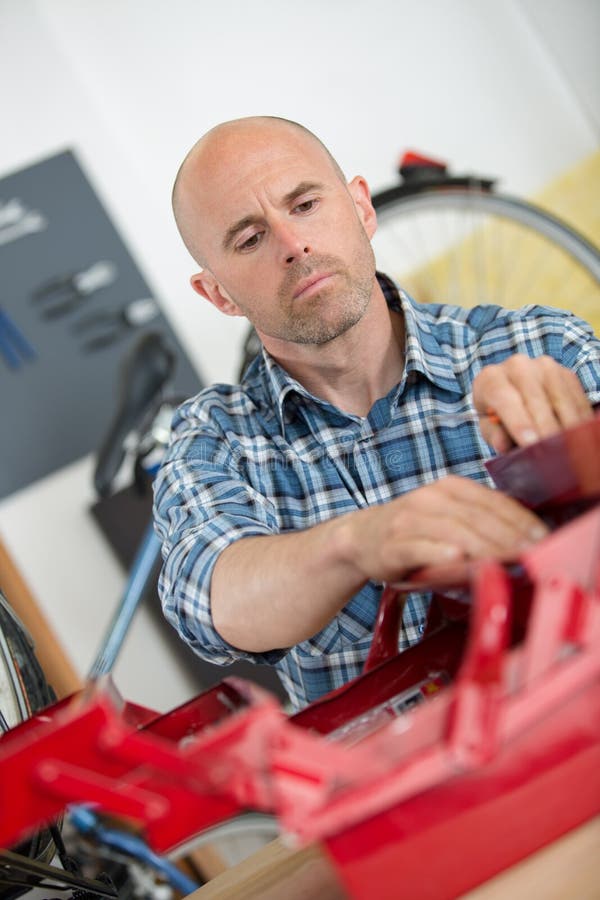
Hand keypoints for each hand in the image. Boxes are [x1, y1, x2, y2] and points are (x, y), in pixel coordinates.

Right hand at [347, 475, 547, 583]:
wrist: (360, 538)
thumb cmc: (412, 531)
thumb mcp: (446, 515)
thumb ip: (478, 521)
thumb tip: (524, 538)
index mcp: (448, 487)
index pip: (492, 500)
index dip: (519, 519)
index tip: (542, 537)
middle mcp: (430, 499)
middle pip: (477, 517)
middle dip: (509, 536)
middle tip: (532, 553)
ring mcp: (409, 520)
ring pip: (453, 531)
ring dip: (483, 546)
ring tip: (506, 558)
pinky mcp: (393, 544)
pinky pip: (419, 546)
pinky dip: (438, 551)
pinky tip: (456, 557)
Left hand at [472, 354, 593, 452]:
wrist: (514, 389)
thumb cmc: (498, 413)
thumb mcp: (489, 426)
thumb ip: (495, 434)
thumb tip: (504, 444)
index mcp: (491, 378)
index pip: (503, 398)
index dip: (517, 422)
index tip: (530, 443)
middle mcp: (517, 366)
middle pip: (534, 398)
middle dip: (545, 427)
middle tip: (552, 451)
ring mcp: (543, 367)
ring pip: (559, 397)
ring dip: (566, 424)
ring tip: (568, 447)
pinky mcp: (565, 373)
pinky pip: (576, 397)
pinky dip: (579, 417)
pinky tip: (578, 435)